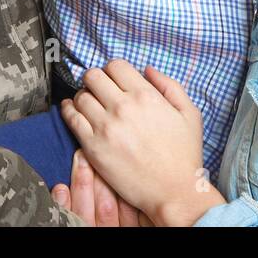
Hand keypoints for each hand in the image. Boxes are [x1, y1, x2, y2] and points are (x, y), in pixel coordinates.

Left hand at [59, 61, 221, 226]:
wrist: (174, 191)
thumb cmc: (184, 155)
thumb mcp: (189, 113)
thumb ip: (169, 85)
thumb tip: (148, 69)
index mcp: (145, 95)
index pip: (115, 65)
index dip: (113, 70)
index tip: (113, 80)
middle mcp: (123, 107)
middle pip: (93, 76)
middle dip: (95, 80)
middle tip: (99, 91)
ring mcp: (105, 127)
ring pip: (80, 96)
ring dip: (83, 96)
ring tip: (90, 105)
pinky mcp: (93, 147)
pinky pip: (71, 118)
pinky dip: (68, 111)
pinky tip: (73, 111)